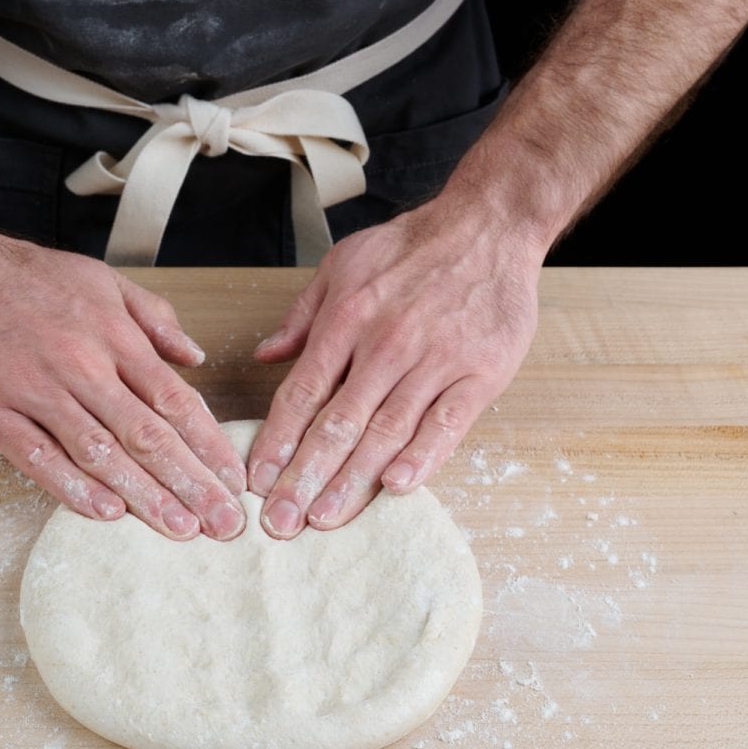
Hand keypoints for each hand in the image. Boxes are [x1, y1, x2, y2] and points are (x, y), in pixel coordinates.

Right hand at [0, 219, 247, 540]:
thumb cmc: (20, 274)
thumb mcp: (100, 278)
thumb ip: (153, 317)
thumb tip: (195, 357)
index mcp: (111, 334)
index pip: (174, 399)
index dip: (208, 444)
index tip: (235, 480)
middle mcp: (79, 362)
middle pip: (146, 434)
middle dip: (191, 483)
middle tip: (223, 523)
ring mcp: (31, 387)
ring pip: (98, 451)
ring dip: (143, 495)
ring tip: (180, 528)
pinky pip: (37, 457)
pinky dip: (73, 488)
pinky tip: (107, 513)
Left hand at [246, 189, 542, 536]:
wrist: (489, 225)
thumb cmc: (413, 247)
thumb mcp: (344, 264)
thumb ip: (304, 315)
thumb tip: (264, 355)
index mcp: (348, 319)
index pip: (303, 392)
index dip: (278, 441)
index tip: (258, 481)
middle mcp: (386, 343)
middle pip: (338, 423)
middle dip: (305, 478)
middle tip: (280, 523)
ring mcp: (435, 360)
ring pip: (387, 432)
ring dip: (352, 481)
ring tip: (324, 519)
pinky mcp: (480, 373)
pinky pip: (446, 423)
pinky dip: (422, 457)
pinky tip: (397, 488)